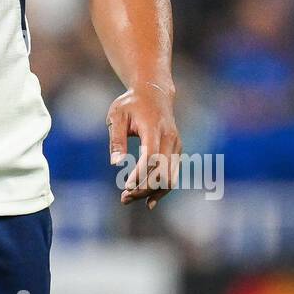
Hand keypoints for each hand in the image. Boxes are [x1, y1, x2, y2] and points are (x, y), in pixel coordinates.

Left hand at [107, 82, 181, 210]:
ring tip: (128, 198)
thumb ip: (116, 139)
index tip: (126, 187)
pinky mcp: (177, 151)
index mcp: (154, 128)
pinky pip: (172, 175)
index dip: (140, 174)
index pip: (151, 156)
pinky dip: (161, 189)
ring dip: (151, 192)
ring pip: (170, 177)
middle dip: (144, 188)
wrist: (154, 92)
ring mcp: (177, 146)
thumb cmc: (131, 104)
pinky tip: (148, 201)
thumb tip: (116, 163)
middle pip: (162, 172)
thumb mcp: (117, 115)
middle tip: (123, 197)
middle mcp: (170, 138)